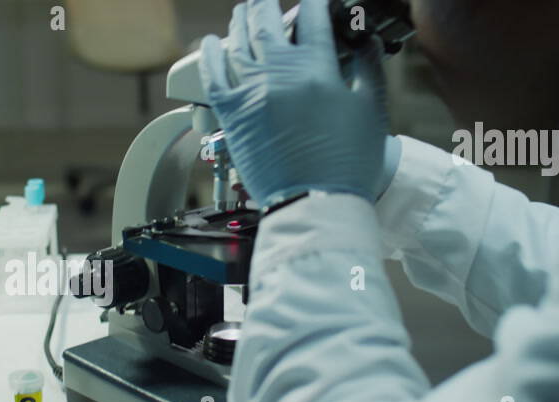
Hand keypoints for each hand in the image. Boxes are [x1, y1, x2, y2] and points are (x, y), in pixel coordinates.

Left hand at [199, 0, 389, 208]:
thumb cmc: (347, 161)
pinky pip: (212, 77)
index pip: (312, 18)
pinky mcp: (231, 116)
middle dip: (266, 6)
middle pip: (266, 23)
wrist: (315, 201)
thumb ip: (368, 67)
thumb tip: (365, 38)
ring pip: (237, 44)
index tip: (315, 1)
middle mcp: (279, 74)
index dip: (314, 3)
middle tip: (266, 1)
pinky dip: (209, 57)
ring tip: (242, 13)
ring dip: (239, 23)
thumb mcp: (371, 108)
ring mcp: (250, 93)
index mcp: (317, 68)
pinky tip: (210, 45)